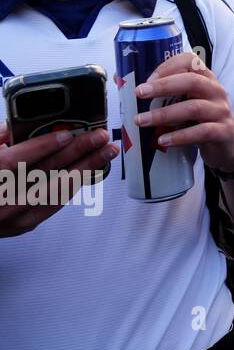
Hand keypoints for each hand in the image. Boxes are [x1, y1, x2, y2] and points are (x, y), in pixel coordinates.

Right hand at [0, 120, 117, 237]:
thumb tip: (20, 124)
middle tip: (101, 137)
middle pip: (44, 174)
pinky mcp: (23, 226)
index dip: (43, 146)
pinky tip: (89, 170)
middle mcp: (0, 202)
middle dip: (77, 153)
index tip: (68, 134)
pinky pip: (54, 204)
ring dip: (85, 169)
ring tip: (106, 152)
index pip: (16, 162)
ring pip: (55, 191)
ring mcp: (12, 218)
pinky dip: (73, 185)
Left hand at [132, 52, 233, 172]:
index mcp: (206, 80)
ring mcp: (221, 111)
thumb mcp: (189, 103)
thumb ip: (167, 95)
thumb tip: (124, 84)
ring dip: (164, 114)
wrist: (228, 146)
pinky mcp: (223, 132)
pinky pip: (202, 132)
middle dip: (163, 86)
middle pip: (192, 81)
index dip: (169, 66)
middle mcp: (216, 91)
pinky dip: (180, 136)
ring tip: (141, 121)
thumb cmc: (201, 121)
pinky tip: (163, 141)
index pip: (191, 61)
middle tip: (139, 93)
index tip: (147, 79)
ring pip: (194, 108)